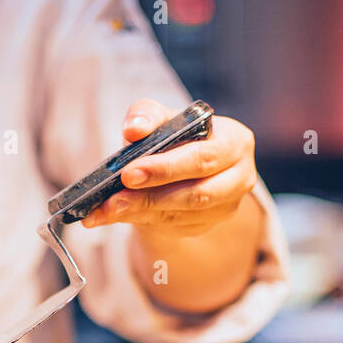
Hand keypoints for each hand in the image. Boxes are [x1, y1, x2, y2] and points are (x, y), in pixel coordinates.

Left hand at [82, 99, 256, 237]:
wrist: (184, 164)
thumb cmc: (177, 134)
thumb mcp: (163, 117)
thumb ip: (147, 115)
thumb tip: (134, 129)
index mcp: (235, 141)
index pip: (202, 157)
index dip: (166, 168)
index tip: (129, 173)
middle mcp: (238, 177)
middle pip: (195, 194)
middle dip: (150, 196)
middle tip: (113, 199)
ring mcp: (224, 206)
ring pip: (180, 215)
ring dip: (138, 213)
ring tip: (104, 210)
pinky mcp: (207, 225)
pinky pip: (171, 227)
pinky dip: (139, 220)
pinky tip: (113, 215)